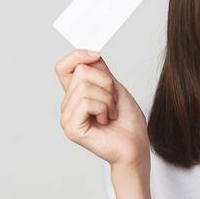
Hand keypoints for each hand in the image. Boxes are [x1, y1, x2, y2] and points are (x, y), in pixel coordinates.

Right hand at [56, 49, 148, 167]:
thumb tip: (89, 53)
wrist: (136, 145)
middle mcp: (68, 105)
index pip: (63, 67)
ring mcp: (67, 117)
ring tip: (110, 114)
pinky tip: (105, 121)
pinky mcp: (71, 128)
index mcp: (75, 94)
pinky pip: (86, 102)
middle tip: (113, 102)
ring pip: (84, 87)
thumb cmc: (128, 121)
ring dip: (107, 99)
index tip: (96, 56)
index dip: (77, 56)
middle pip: (80, 72)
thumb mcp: (114, 87)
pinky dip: (103, 108)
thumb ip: (99, 71)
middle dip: (106, 83)